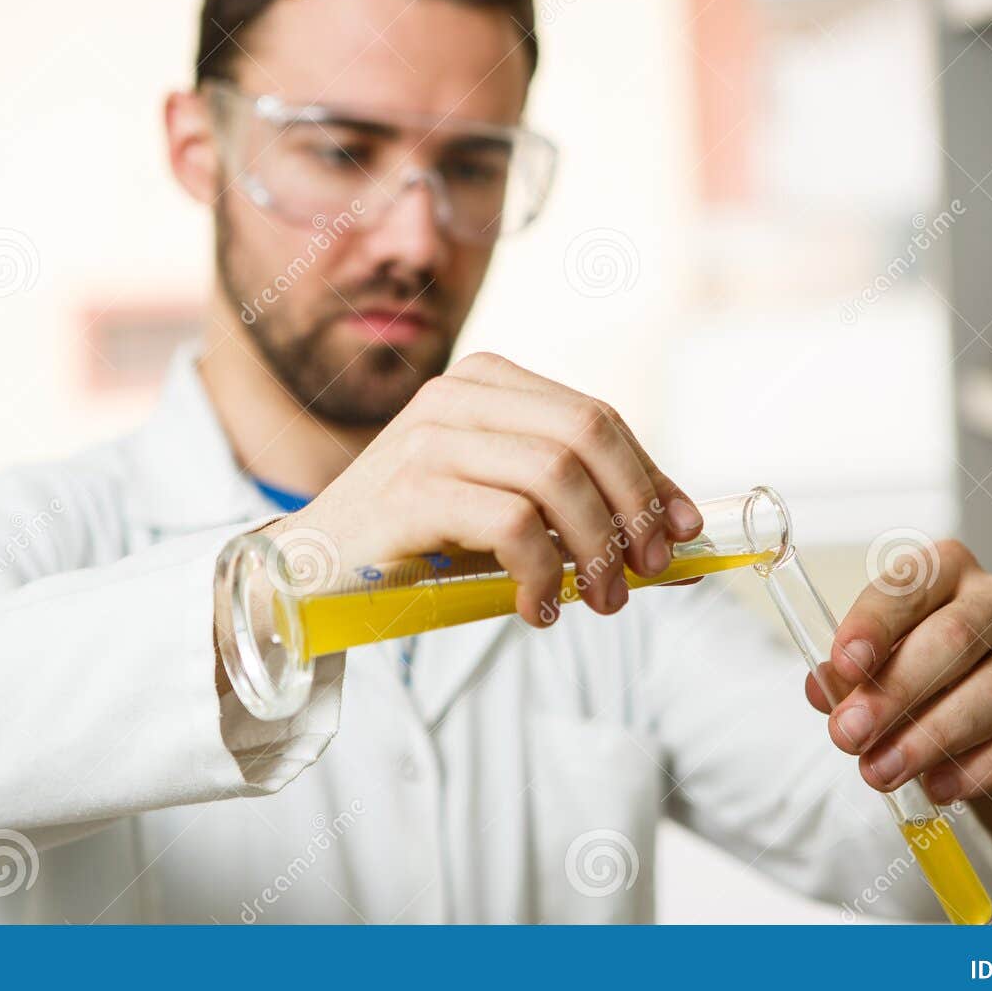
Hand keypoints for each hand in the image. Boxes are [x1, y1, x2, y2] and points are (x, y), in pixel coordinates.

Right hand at [265, 352, 702, 625]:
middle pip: (588, 432)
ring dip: (596, 549)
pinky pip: (511, 524)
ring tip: (598, 601)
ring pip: (557, 475)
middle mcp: (456, 394)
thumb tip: (680, 545)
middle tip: (646, 574)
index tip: (685, 532)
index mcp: (485, 383)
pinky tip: (537, 607)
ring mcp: (428, 437)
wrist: (306, 577)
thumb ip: (576, 514)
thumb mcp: (503, 515)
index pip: (596, 416)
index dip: (651, 474)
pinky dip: (543, 574)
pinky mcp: (408, 490)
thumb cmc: (412, 547)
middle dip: (635, 507)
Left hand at [806, 540, 991, 865]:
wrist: (978, 704)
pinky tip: (939, 787)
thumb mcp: (872, 658)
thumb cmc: (913, 664)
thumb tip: (823, 691)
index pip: (909, 586)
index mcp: (945, 568)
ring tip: (881, 772)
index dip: (873, 625)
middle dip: (895, 693)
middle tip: (849, 736)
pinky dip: (981, 768)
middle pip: (953, 639)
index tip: (843, 665)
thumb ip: (846, 671)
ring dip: (930, 739)